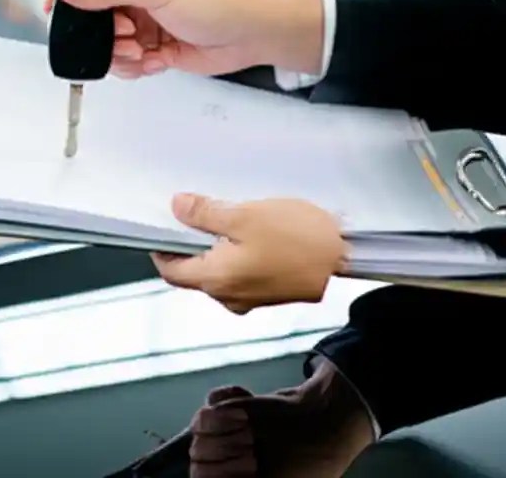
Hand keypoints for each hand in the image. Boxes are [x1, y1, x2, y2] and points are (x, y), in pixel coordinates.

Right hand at [43, 0, 324, 77]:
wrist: (256, 33)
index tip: (55, 8)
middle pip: (94, 2)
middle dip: (99, 26)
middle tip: (115, 38)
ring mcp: (148, 10)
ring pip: (108, 33)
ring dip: (117, 49)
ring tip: (140, 52)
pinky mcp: (156, 39)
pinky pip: (126, 54)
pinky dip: (133, 63)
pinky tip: (153, 62)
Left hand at [152, 194, 347, 311]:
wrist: (345, 256)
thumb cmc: (298, 238)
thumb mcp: (244, 215)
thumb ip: (204, 213)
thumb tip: (177, 207)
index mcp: (216, 279)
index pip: (171, 270)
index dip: (161, 248)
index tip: (160, 228)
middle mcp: (229, 296)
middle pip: (194, 272)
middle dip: (190, 245)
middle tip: (193, 217)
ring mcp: (250, 298)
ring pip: (218, 272)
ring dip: (215, 249)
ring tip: (225, 222)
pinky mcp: (269, 293)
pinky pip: (241, 274)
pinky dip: (236, 256)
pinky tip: (249, 235)